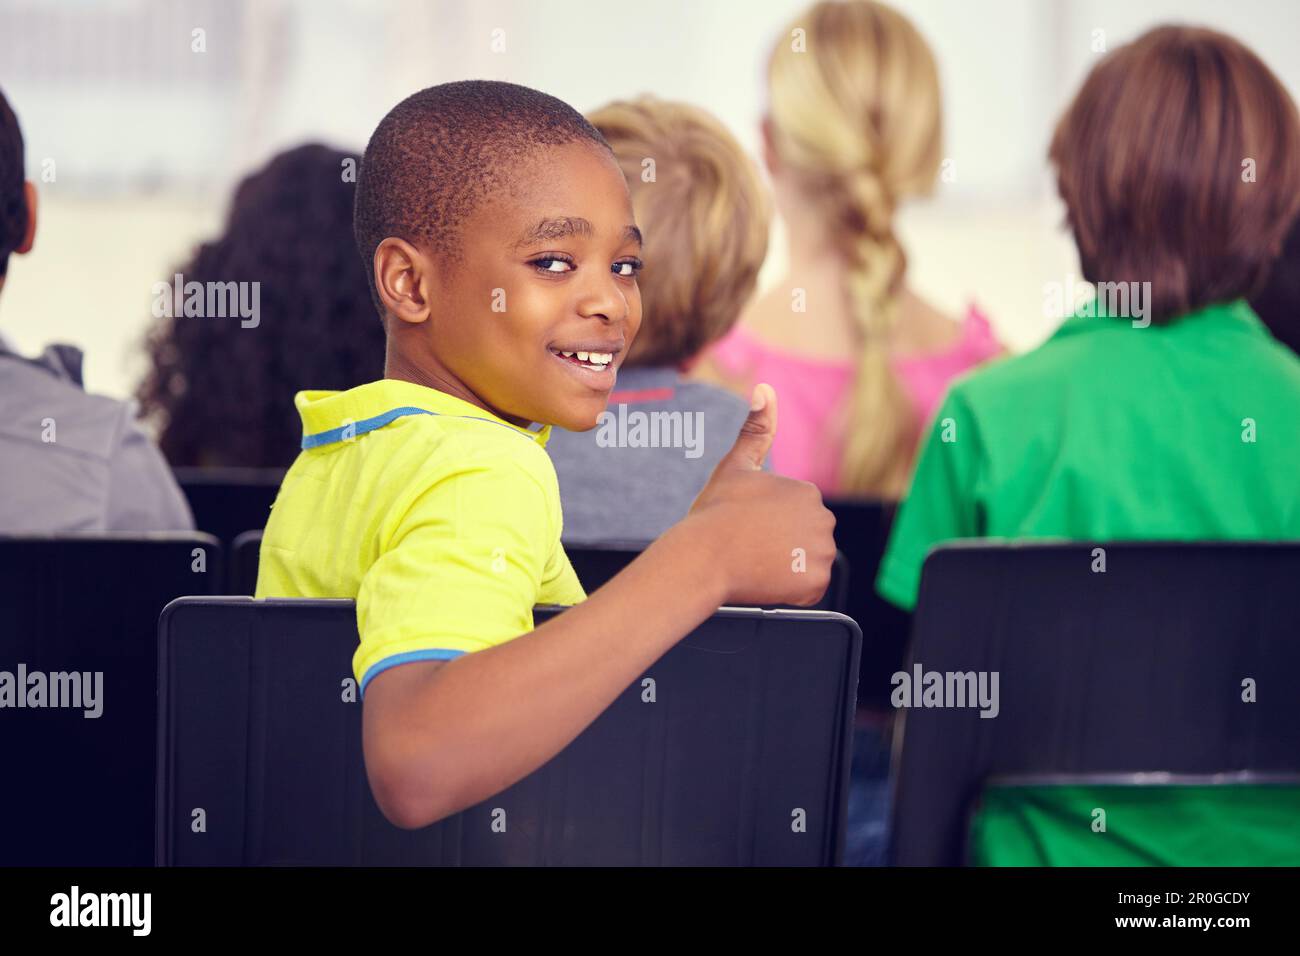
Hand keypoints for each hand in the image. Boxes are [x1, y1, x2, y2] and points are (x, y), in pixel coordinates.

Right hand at [687, 384, 835, 605]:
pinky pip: (809, 588)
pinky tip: (767, 580)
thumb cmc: (714, 513)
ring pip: (807, 563)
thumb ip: (755, 429)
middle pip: (805, 539)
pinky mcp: (815, 581)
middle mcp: (822, 518)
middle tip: (751, 549)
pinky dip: (792, 589)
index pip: (795, 517)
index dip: (770, 526)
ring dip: (788, 568)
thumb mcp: (735, 467)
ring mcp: (820, 551)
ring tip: (757, 564)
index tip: (749, 529)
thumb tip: (764, 389)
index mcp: (806, 492)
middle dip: (783, 546)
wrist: (703, 556)